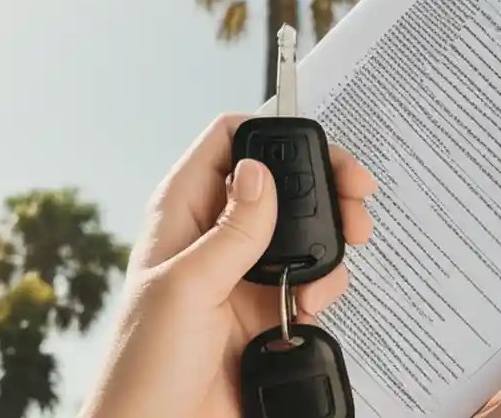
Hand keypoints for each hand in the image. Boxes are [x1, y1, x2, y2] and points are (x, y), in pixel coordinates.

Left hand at [78, 113, 376, 417]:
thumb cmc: (144, 367)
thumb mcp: (188, 288)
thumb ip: (232, 230)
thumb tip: (260, 172)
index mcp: (182, 211)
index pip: (228, 141)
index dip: (271, 132)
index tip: (316, 146)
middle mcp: (213, 233)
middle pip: (280, 180)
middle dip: (323, 184)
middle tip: (357, 197)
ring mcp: (242, 272)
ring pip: (303, 229)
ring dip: (330, 242)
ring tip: (338, 261)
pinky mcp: (266, 309)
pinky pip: (311, 278)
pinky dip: (326, 285)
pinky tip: (313, 304)